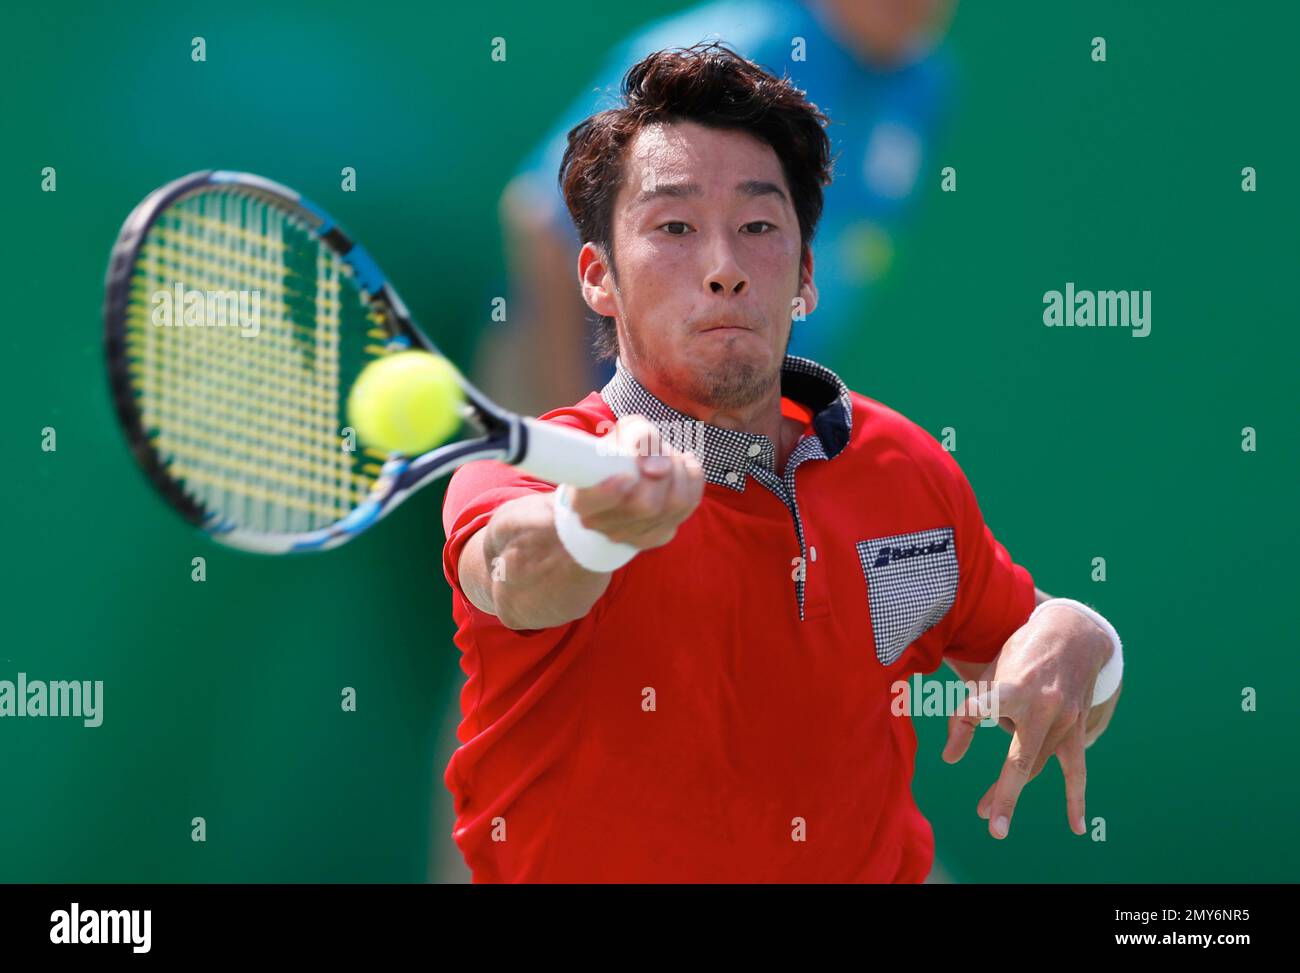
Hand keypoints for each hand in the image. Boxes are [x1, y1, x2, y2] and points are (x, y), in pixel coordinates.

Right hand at [568, 415, 705, 550]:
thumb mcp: (624, 431)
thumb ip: (639, 435)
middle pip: (646, 505)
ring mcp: (631, 535)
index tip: (627, 475)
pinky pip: (689, 504)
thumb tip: (657, 468)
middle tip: (660, 452)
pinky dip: (692, 478)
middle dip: (663, 468)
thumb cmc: (619, 452)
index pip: (591, 504)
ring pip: (675, 504)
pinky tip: (682, 468)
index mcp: (582, 499)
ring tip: (670, 457)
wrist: (625, 472)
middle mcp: (603, 524)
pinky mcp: (658, 536)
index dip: (610, 491)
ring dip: (679, 471)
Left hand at [942, 604, 1115, 839]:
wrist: (1074, 636)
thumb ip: (966, 715)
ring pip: (1035, 765)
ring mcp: (1066, 721)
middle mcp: (1044, 706)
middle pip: (1021, 758)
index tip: (968, 722)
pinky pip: (1076, 770)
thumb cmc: (1020, 656)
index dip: (977, 708)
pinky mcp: (1078, 730)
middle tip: (985, 817)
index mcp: (1016, 686)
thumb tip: (949, 759)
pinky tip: (1076, 827)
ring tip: (987, 813)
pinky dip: (1075, 799)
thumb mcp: (990, 673)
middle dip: (1004, 791)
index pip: (989, 700)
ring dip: (1011, 791)